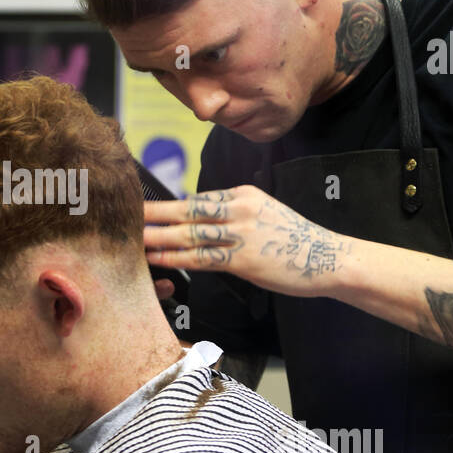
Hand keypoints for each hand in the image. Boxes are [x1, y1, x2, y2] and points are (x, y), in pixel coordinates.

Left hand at [142, 185, 351, 298]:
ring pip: (188, 234)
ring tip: (131, 238)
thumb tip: (202, 221)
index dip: (165, 205)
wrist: (329, 257)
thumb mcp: (264, 213)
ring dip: (156, 237)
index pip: (196, 200)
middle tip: (123, 213)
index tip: (141, 206)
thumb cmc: (296, 242)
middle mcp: (239, 208)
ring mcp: (241, 232)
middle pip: (186, 211)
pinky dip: (175, 258)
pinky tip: (156, 258)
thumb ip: (234, 214)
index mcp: (242, 194)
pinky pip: (201, 258)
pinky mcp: (244, 259)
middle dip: (152, 214)